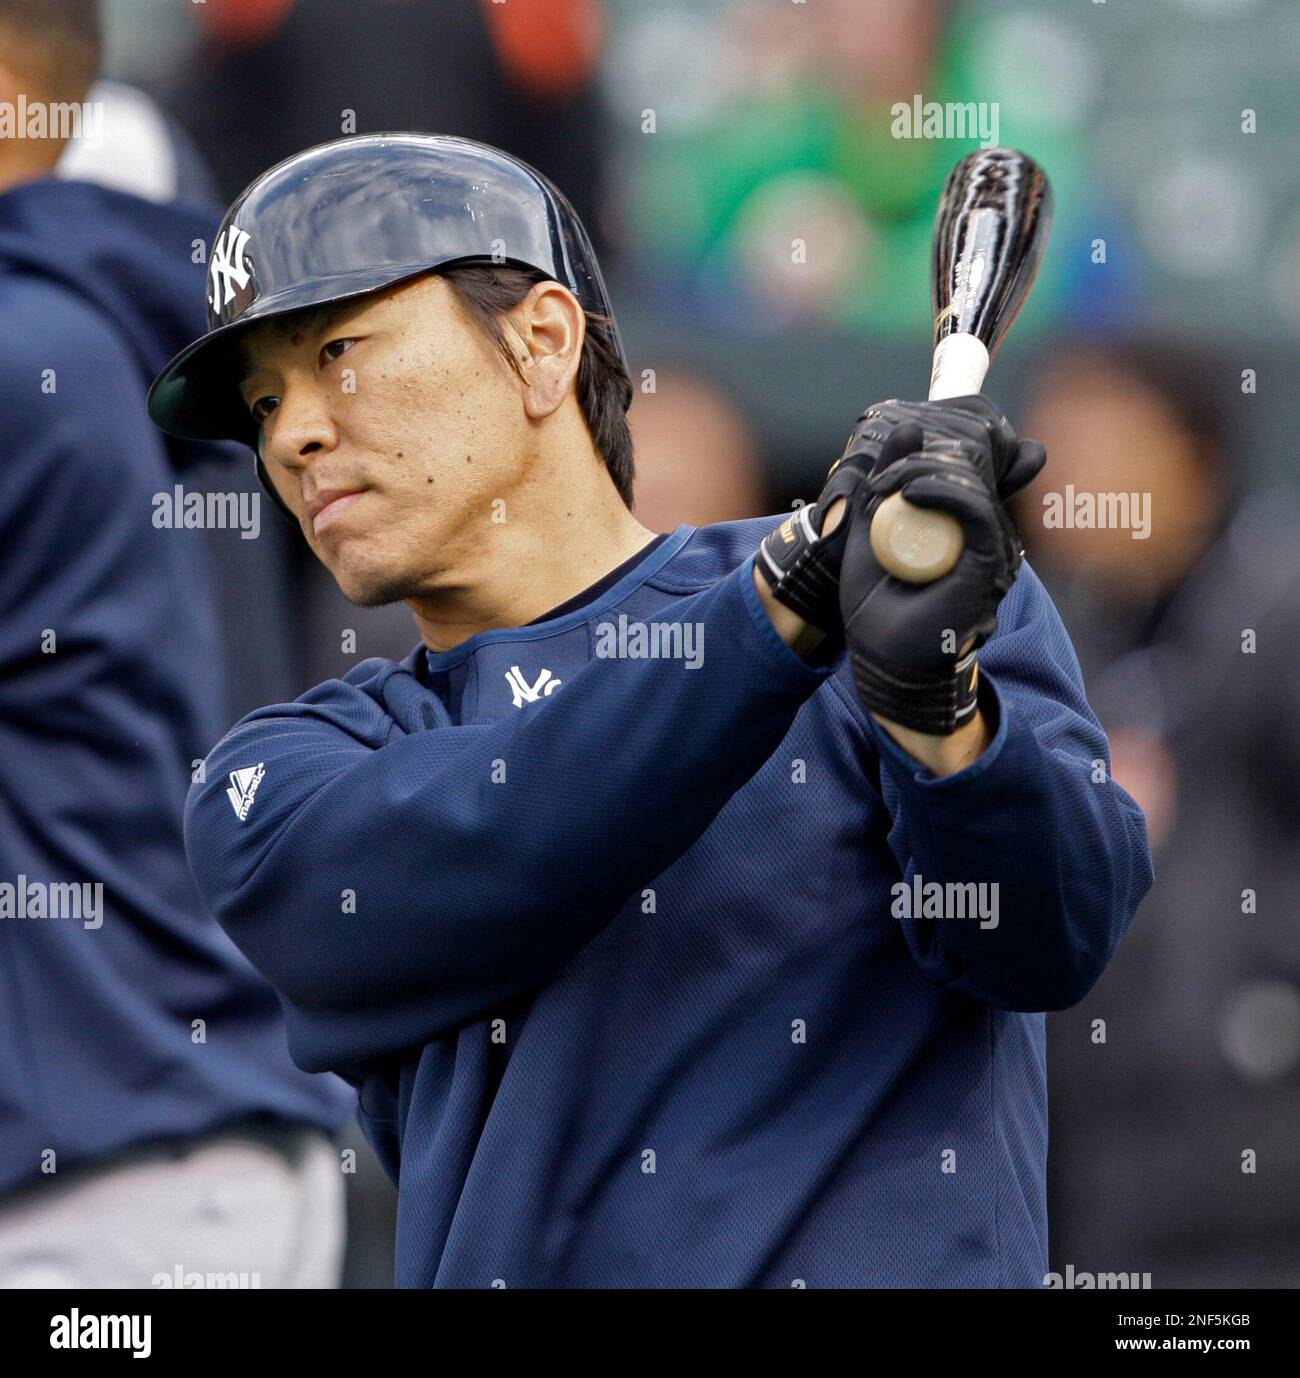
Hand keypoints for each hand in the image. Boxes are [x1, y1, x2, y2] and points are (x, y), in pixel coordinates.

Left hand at [838, 396, 1044, 734]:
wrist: (880, 654)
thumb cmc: (878, 598)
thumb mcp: (871, 527)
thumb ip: (885, 483)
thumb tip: (908, 426)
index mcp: (963, 522)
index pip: (971, 464)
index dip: (946, 444)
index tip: (900, 449)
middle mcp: (985, 531)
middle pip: (976, 466)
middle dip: (927, 455)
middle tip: (884, 475)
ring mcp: (992, 546)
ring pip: (972, 484)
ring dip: (924, 471)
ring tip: (887, 485)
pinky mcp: (989, 562)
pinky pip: (976, 511)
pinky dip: (944, 491)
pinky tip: (908, 490)